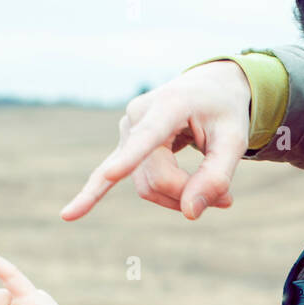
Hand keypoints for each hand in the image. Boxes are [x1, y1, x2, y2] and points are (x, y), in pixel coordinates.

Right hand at [60, 60, 248, 220]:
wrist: (208, 89)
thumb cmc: (224, 113)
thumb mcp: (234, 141)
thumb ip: (217, 177)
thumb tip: (190, 215)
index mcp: (168, 105)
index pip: (149, 137)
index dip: (131, 157)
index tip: (113, 174)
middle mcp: (138, 115)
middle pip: (156, 177)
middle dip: (189, 194)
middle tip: (228, 198)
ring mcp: (126, 131)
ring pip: (145, 185)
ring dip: (177, 198)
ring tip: (212, 192)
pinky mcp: (124, 145)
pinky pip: (109, 177)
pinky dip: (93, 195)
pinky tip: (69, 215)